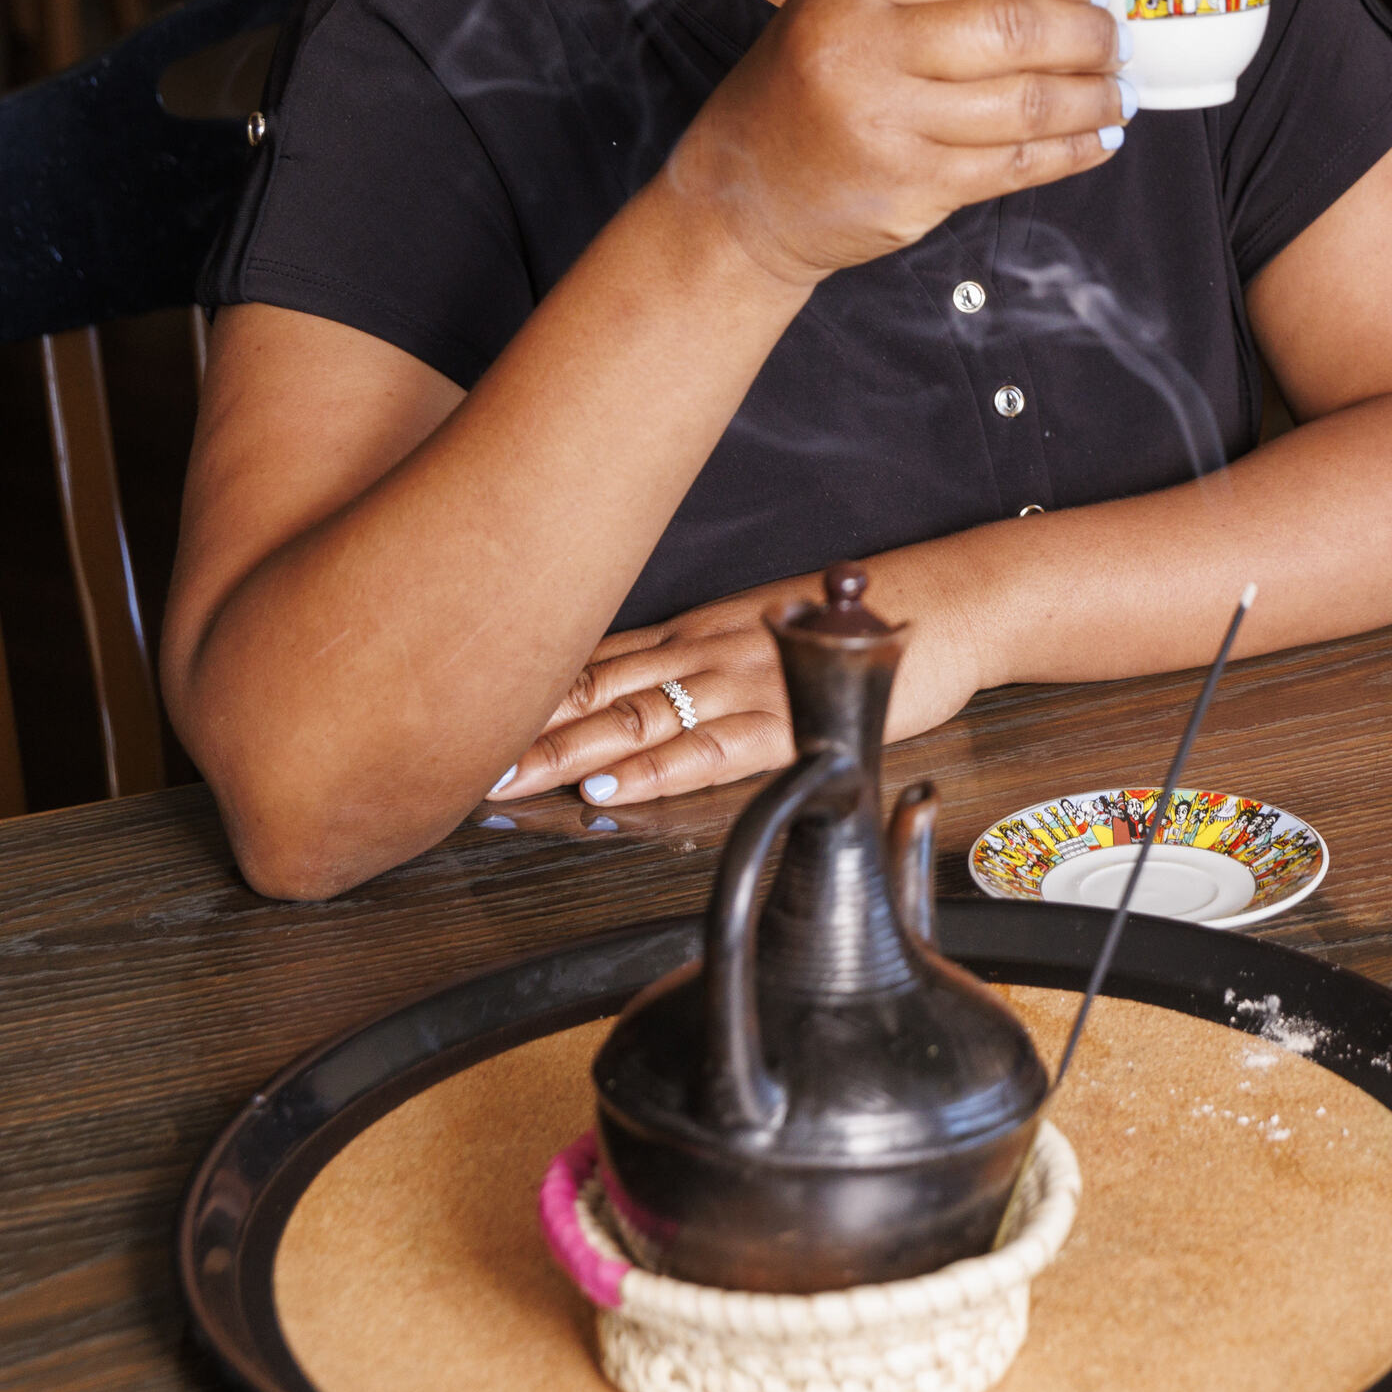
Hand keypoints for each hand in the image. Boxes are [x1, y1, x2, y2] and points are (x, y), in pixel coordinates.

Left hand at [493, 571, 985, 807]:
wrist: (946, 603)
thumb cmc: (857, 618)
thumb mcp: (762, 622)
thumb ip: (700, 654)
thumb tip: (639, 684)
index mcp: (695, 630)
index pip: (588, 655)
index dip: (518, 683)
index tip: (453, 708)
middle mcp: (705, 650)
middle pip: (592, 687)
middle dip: (518, 726)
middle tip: (446, 756)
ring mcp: (744, 683)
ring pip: (635, 719)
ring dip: (565, 751)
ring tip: (505, 781)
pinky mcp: (789, 720)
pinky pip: (707, 749)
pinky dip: (652, 771)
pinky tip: (610, 787)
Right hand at [664, 0, 1126, 288]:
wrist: (742, 193)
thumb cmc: (808, 90)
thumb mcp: (842, 9)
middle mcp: (867, 50)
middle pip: (1015, 28)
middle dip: (1087, 34)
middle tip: (1118, 40)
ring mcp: (888, 125)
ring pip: (1027, 103)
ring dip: (1093, 98)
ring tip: (1121, 92)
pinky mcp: (912, 189)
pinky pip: (1015, 165)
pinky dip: (1071, 152)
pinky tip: (1099, 140)